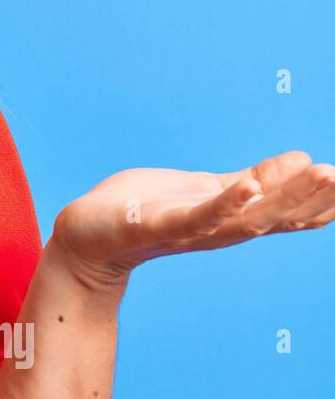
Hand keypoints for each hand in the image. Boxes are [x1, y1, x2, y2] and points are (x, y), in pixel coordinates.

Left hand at [50, 150, 334, 294]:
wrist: (87, 236)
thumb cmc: (143, 210)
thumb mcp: (205, 191)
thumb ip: (250, 182)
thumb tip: (301, 162)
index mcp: (230, 218)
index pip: (287, 212)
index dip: (320, 203)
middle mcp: (217, 230)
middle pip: (276, 217)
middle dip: (313, 197)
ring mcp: (189, 230)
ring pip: (246, 218)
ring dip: (283, 196)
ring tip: (319, 171)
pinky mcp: (156, 225)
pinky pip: (196, 217)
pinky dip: (226, 203)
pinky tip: (250, 185)